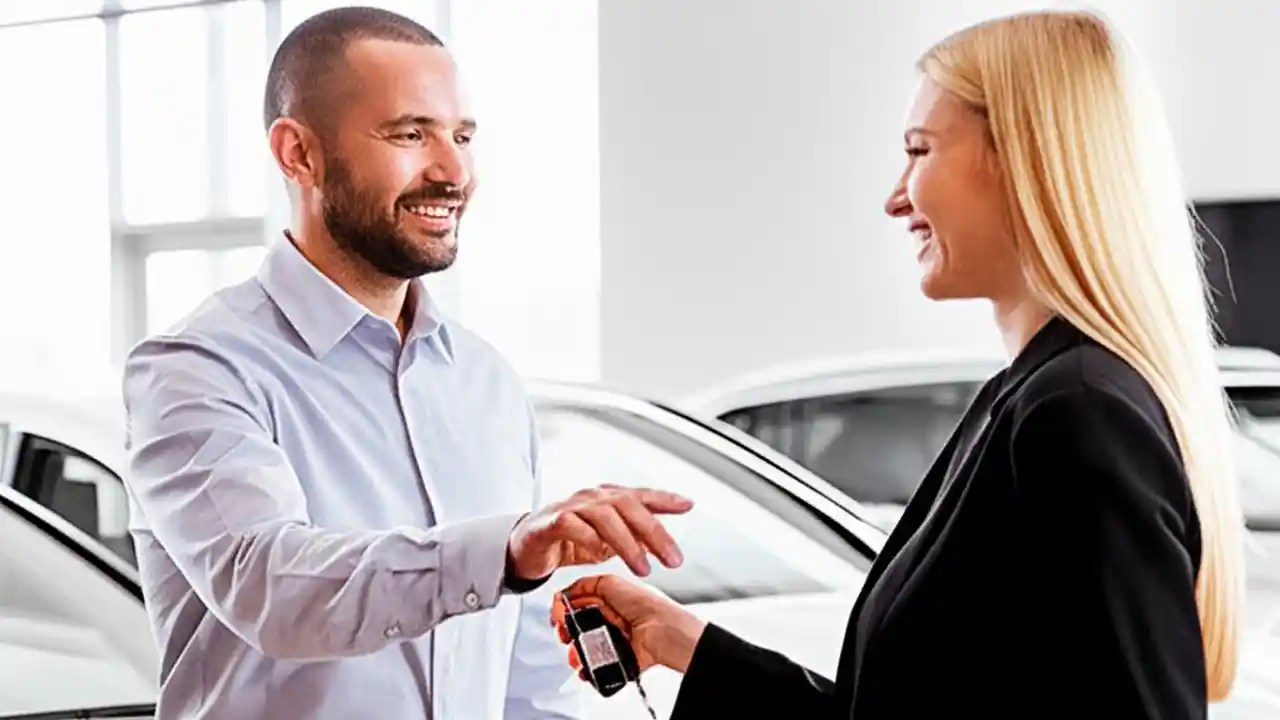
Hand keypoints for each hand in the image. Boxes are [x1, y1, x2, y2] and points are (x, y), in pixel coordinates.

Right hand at [507, 485, 693, 581]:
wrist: (527, 549)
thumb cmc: (569, 541)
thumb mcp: (608, 541)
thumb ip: (632, 537)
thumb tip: (661, 544)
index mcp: (608, 499)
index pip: (641, 495)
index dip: (664, 498)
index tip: (688, 505)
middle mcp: (593, 497)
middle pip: (629, 506)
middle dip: (654, 532)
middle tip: (673, 559)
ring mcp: (571, 507)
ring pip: (605, 516)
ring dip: (628, 543)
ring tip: (643, 567)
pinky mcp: (551, 521)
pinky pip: (572, 524)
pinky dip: (589, 538)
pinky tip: (601, 553)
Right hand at [552, 574, 707, 676]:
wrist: (664, 633)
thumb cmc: (645, 605)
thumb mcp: (610, 583)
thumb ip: (585, 585)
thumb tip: (565, 593)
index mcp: (610, 598)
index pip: (579, 603)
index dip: (564, 609)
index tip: (557, 615)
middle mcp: (613, 618)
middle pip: (579, 626)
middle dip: (567, 632)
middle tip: (564, 634)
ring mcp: (616, 639)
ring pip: (586, 647)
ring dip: (575, 652)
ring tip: (575, 654)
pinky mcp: (621, 658)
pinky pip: (599, 665)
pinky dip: (588, 668)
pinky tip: (584, 667)